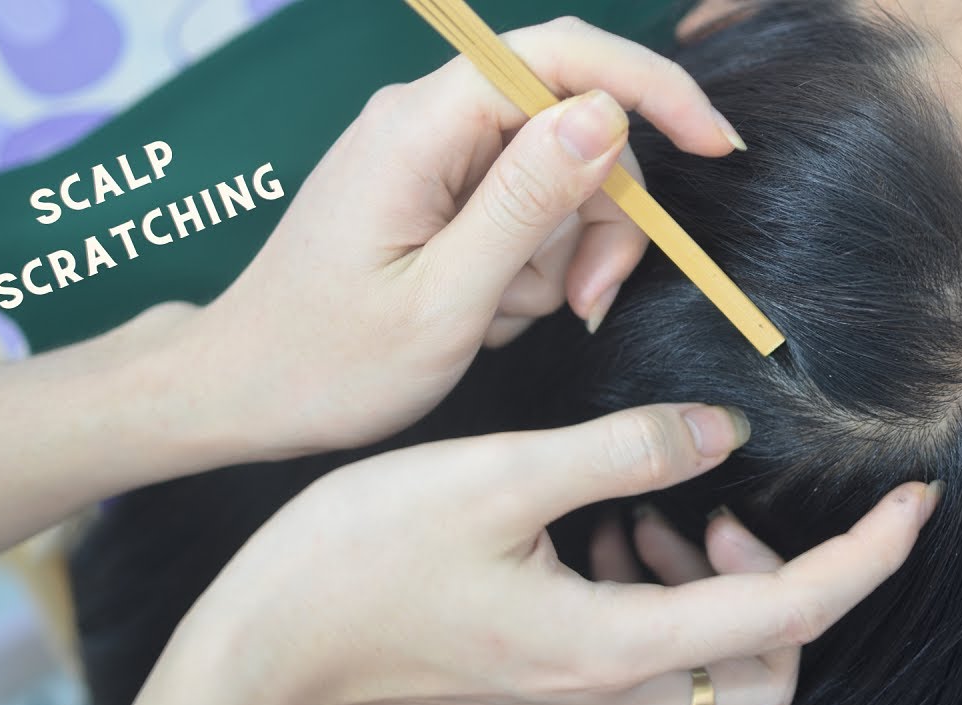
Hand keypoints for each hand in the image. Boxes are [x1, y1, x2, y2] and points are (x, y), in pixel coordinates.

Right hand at [128, 405, 940, 704]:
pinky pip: (648, 662)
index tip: (915, 497)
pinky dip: (656, 596)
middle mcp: (609, 698)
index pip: (792, 609)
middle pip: (766, 668)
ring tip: (652, 512)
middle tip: (724, 504)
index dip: (869, 553)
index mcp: (614, 647)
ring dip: (713, 586)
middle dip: (783, 581)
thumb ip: (622, 451)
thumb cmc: (361, 561)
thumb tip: (719, 434)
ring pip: (710, 670)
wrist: (266, 648)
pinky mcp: (542, 691)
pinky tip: (597, 535)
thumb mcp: (498, 477)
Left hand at [170, 18, 743, 459]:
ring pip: (559, 177)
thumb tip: (607, 116)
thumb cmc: (327, 361)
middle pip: (573, 126)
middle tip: (582, 302)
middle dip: (599, 216)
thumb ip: (528, 202)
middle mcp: (428, 121)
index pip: (562, 57)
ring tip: (508, 317)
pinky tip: (488, 310)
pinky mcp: (436, 190)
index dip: (652, 90)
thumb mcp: (444, 297)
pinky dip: (529, 267)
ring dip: (560, 255)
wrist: (245, 390)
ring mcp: (432, 155)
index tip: (717, 147)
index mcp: (421, 127)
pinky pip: (523, 210)